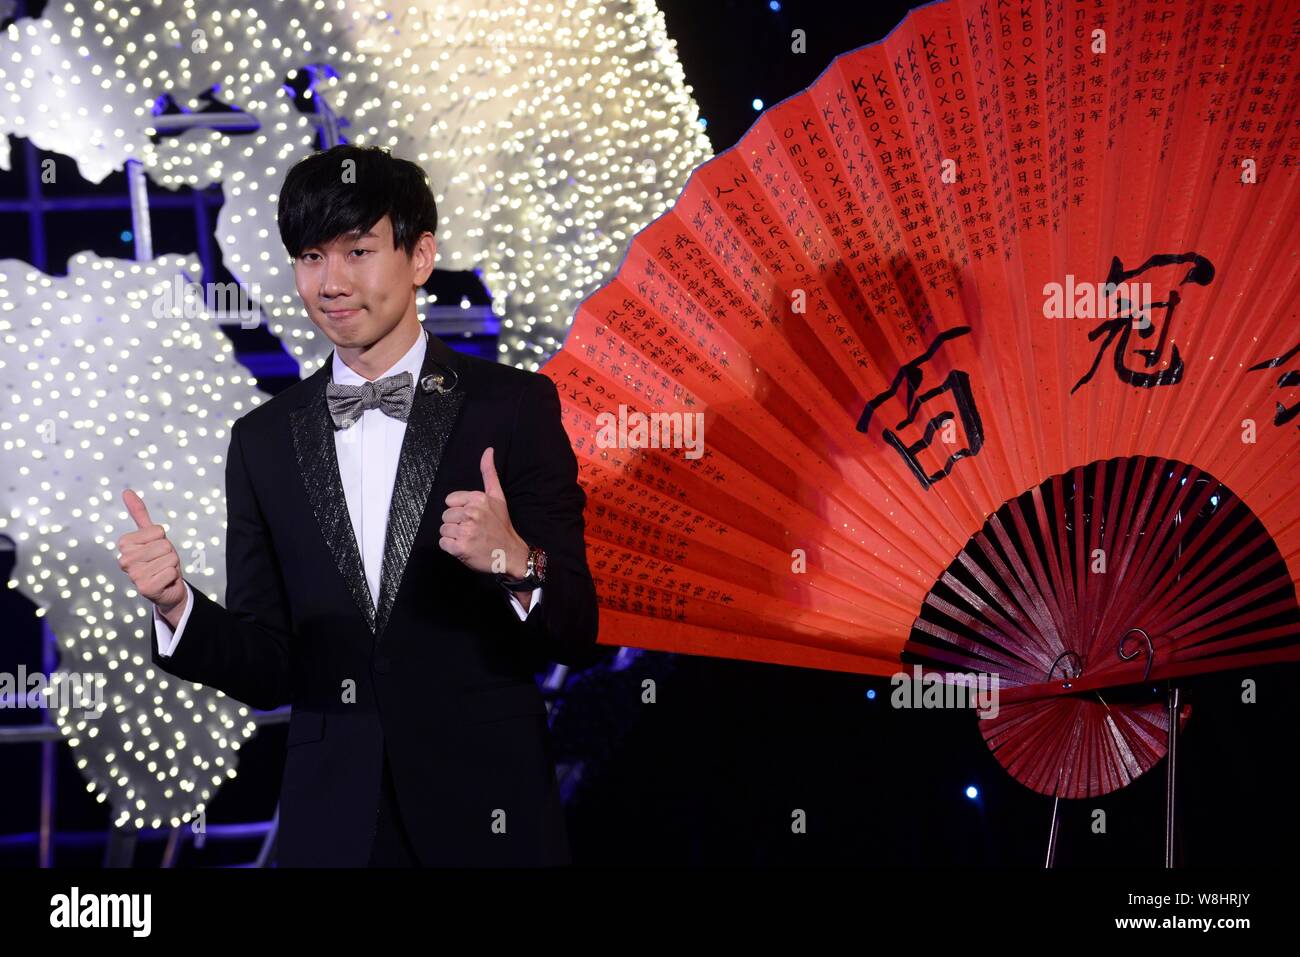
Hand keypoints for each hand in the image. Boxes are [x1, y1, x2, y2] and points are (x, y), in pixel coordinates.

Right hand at [118, 489, 187, 622]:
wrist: (167, 587)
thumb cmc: (159, 559)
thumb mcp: (152, 535)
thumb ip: (139, 513)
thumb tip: (126, 491)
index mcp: (125, 544)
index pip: (158, 531)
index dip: (162, 539)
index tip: (156, 549)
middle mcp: (124, 559)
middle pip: (164, 545)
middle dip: (169, 553)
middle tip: (161, 562)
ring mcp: (133, 575)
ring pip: (169, 558)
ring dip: (171, 565)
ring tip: (163, 571)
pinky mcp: (144, 588)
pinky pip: (171, 572)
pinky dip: (172, 577)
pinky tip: (164, 582)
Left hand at [439, 447, 528, 576]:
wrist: (510, 554)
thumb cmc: (501, 525)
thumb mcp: (498, 496)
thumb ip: (489, 473)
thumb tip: (488, 450)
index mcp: (478, 499)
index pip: (449, 501)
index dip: (459, 510)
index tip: (473, 517)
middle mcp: (471, 513)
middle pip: (445, 516)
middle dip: (456, 524)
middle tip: (472, 530)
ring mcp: (466, 531)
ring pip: (443, 530)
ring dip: (453, 536)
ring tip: (469, 539)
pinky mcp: (460, 547)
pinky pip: (443, 543)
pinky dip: (451, 548)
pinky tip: (465, 548)